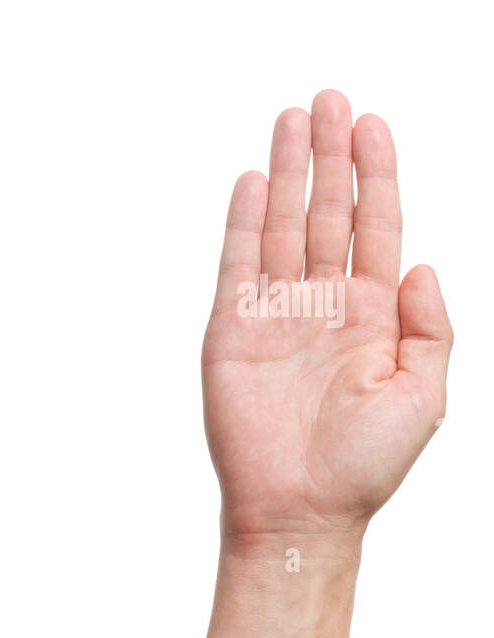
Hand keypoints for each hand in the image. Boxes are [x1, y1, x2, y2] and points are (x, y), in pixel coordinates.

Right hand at [203, 91, 451, 542]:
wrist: (299, 511)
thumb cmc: (363, 467)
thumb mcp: (425, 396)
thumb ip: (431, 327)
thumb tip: (423, 264)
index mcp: (373, 316)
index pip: (375, 227)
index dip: (376, 175)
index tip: (372, 124)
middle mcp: (323, 306)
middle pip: (328, 212)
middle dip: (331, 156)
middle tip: (329, 100)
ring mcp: (275, 316)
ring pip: (282, 227)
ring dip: (288, 172)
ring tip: (292, 120)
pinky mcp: (231, 333)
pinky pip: (238, 265)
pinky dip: (243, 222)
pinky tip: (253, 182)